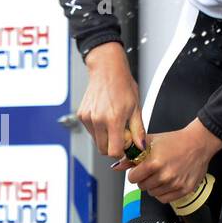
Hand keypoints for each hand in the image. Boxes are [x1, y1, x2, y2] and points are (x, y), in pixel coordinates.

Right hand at [78, 42, 144, 157]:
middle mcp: (98, 120)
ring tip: (115, 122)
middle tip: (122, 132)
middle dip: (114, 146)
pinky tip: (106, 116)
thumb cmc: (124, 86)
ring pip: (96, 140)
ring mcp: (87, 118)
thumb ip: (138, 130)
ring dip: (106, 137)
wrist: (107, 70)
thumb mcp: (136, 108)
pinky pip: (91, 131)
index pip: (114, 151)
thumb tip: (140, 146)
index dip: (122, 151)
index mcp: (113, 119)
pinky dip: (99, 129)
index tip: (127, 145)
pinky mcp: (81, 115)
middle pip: (103, 149)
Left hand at [127, 119, 221, 205]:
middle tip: (154, 170)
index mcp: (154, 163)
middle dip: (145, 179)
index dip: (135, 173)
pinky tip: (168, 182)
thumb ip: (132, 154)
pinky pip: (165, 199)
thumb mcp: (151, 141)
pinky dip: (164, 192)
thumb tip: (117, 166)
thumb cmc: (176, 140)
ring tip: (163, 174)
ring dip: (155, 186)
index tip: (140, 169)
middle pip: (142, 186)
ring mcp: (175, 183)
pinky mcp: (185, 189)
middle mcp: (164, 175)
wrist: (199, 142)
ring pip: (153, 193)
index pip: (132, 178)